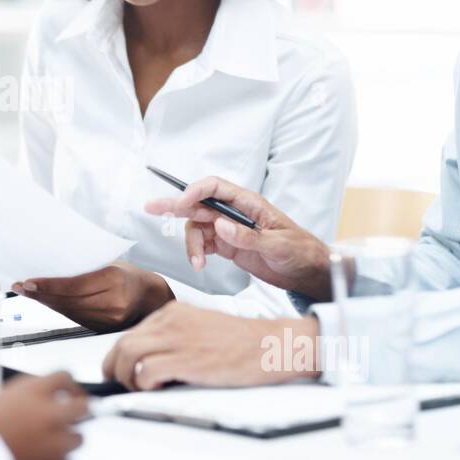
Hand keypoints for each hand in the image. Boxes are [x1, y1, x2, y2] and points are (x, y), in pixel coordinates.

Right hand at [0, 372, 87, 459]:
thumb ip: (20, 396)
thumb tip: (29, 399)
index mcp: (34, 392)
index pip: (64, 377)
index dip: (68, 384)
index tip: (68, 391)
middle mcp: (50, 414)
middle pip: (82, 406)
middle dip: (79, 410)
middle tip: (74, 415)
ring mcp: (56, 443)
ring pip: (79, 439)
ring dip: (68, 441)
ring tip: (52, 445)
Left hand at [10, 261, 172, 330]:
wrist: (151, 298)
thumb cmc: (130, 276)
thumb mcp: (111, 263)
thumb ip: (86, 268)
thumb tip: (52, 268)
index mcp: (115, 280)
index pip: (74, 285)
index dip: (48, 285)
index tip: (29, 282)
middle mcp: (113, 302)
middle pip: (68, 300)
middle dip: (41, 294)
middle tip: (20, 287)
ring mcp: (109, 319)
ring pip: (68, 311)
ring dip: (46, 302)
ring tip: (28, 292)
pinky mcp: (103, 328)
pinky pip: (75, 318)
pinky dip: (59, 309)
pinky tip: (47, 302)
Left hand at [102, 303, 319, 390]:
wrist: (271, 345)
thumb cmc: (242, 342)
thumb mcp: (201, 327)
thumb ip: (175, 337)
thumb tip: (150, 360)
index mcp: (173, 312)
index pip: (131, 333)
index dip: (120, 356)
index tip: (120, 370)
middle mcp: (171, 321)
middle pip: (122, 344)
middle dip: (114, 368)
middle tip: (118, 384)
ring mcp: (177, 338)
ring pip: (127, 355)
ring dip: (125, 378)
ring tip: (136, 389)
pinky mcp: (186, 359)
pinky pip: (146, 371)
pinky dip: (143, 384)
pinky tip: (156, 389)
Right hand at [144, 175, 332, 300]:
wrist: (307, 271)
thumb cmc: (300, 250)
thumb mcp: (278, 244)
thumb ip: (248, 236)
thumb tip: (220, 226)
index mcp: (249, 203)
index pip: (215, 188)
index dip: (195, 192)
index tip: (181, 204)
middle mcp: (234, 213)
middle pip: (199, 204)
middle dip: (175, 206)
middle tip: (152, 207)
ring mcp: (229, 229)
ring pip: (197, 228)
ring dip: (190, 244)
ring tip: (196, 263)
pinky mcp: (227, 246)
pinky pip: (203, 245)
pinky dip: (196, 254)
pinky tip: (199, 265)